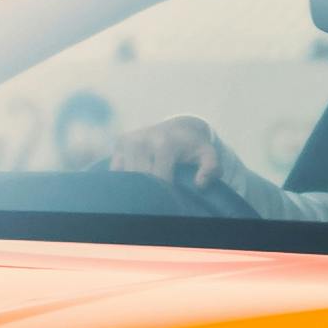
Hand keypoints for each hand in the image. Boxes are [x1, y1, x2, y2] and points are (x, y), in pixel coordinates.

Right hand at [108, 114, 228, 195]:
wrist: (179, 126)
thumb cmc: (193, 146)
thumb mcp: (208, 154)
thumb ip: (211, 168)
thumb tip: (199, 184)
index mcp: (164, 144)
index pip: (158, 178)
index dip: (165, 192)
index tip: (171, 200)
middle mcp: (142, 140)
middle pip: (140, 178)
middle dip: (149, 191)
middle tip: (158, 200)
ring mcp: (127, 141)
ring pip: (126, 176)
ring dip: (136, 186)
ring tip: (148, 193)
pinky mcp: (118, 144)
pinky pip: (116, 171)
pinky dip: (125, 179)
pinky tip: (136, 184)